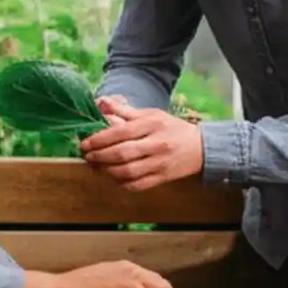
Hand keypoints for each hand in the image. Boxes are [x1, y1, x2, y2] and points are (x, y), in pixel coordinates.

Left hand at [80, 98, 202, 191]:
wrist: (202, 148)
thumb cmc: (173, 128)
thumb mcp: (152, 114)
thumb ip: (125, 111)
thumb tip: (100, 102)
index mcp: (153, 125)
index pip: (121, 132)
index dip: (99, 139)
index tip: (85, 143)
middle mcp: (157, 144)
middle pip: (122, 154)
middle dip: (99, 156)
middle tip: (87, 157)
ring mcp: (160, 163)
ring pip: (127, 172)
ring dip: (106, 171)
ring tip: (96, 167)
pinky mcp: (162, 178)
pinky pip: (137, 184)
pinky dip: (120, 183)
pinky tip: (111, 178)